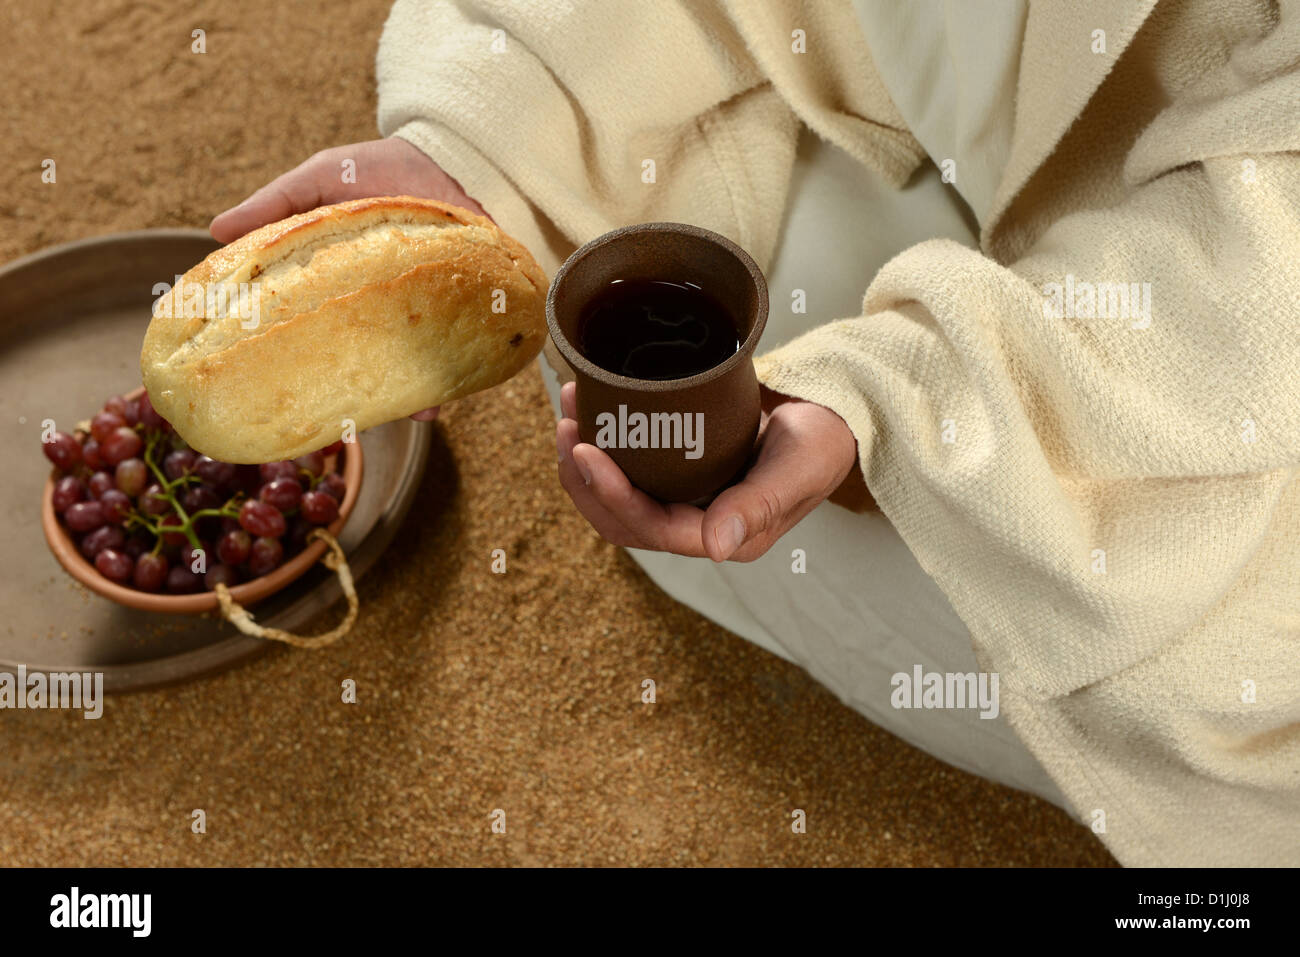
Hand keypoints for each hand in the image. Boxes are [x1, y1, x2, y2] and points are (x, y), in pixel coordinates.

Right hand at [209, 137, 481, 421]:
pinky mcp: (461, 318)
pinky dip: (441, 387)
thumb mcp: (321, 181)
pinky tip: (430, 407)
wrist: (454, 159)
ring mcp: (420, 318)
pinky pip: (451, 361)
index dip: (292, 362)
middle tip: (322, 419)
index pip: (313, 334)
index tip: (265, 388)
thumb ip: (275, 206)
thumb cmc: (382, 170)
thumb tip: (215, 231)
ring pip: (403, 375)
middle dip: (344, 397)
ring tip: (376, 423)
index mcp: (341, 289)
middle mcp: (380, 312)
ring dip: (393, 403)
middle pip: (358, 365)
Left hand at [555, 381, 861, 561]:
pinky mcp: (679, 474)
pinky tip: (588, 407)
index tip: (585, 448)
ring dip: (584, 462)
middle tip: (566, 426)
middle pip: (621, 520)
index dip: (610, 493)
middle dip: (583, 479)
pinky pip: (629, 471)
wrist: (833, 415)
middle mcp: (699, 526)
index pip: (651, 528)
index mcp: (725, 536)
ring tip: (569, 410)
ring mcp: (686, 501)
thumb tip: (716, 549)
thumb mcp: (799, 468)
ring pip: (617, 497)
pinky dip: (604, 443)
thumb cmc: (822, 441)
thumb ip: (759, 506)